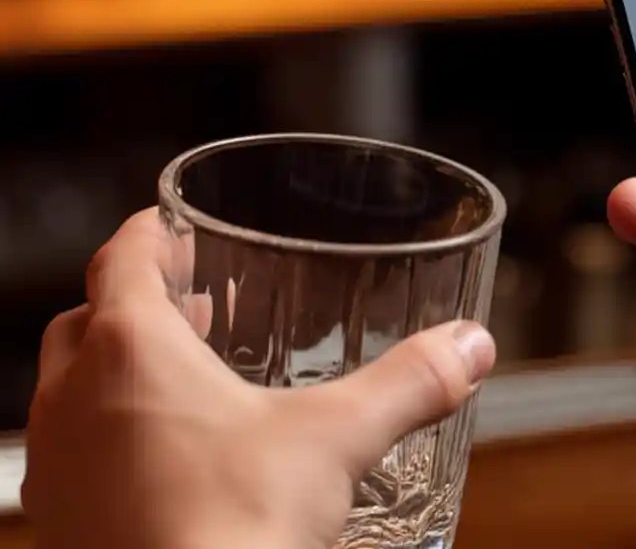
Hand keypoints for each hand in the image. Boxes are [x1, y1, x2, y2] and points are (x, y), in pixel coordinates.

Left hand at [23, 209, 495, 548]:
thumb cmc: (230, 529)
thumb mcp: (337, 441)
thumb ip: (409, 382)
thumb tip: (469, 346)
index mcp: (129, 351)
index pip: (123, 257)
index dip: (153, 233)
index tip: (177, 227)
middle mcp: (72, 399)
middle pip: (89, 320)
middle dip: (140, 306)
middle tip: (194, 308)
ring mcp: (56, 466)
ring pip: (72, 392)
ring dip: (119, 374)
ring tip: (187, 385)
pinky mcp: (60, 524)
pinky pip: (73, 458)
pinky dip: (110, 441)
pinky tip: (171, 468)